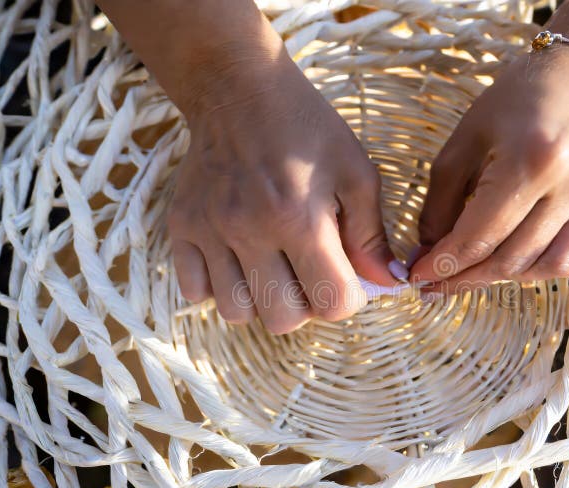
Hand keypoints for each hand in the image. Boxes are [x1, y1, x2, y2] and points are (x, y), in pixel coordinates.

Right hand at [167, 58, 398, 332]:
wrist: (238, 88)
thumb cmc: (307, 129)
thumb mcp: (355, 172)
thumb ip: (371, 234)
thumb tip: (388, 283)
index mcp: (300, 217)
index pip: (332, 303)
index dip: (348, 299)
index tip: (346, 277)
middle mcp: (250, 230)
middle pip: (282, 320)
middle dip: (306, 306)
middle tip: (309, 273)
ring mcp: (209, 230)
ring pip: (236, 313)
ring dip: (262, 300)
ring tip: (273, 268)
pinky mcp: (181, 226)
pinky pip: (194, 290)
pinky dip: (219, 287)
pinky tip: (238, 260)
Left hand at [409, 46, 568, 292]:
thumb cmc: (512, 103)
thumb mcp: (462, 143)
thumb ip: (440, 204)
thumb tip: (428, 254)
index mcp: (529, 163)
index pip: (479, 237)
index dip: (444, 265)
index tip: (417, 278)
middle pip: (514, 259)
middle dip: (468, 278)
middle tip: (438, 283)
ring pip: (555, 266)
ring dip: (512, 277)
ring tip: (483, 269)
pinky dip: (559, 265)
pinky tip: (532, 258)